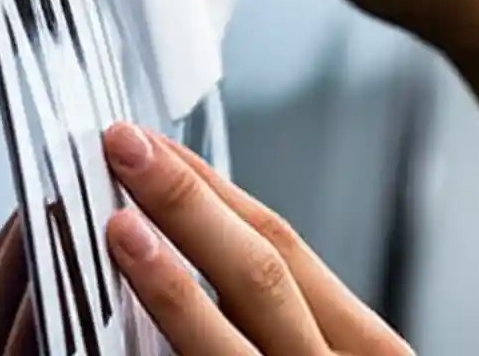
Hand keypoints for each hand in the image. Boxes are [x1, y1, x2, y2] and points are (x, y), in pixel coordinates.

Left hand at [102, 124, 413, 355]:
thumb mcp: (311, 350)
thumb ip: (262, 311)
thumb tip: (181, 238)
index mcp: (358, 344)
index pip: (283, 245)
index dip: (212, 189)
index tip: (151, 143)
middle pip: (261, 275)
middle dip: (187, 203)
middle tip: (122, 148)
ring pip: (232, 337)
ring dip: (170, 280)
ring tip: (119, 224)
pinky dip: (168, 333)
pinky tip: (124, 316)